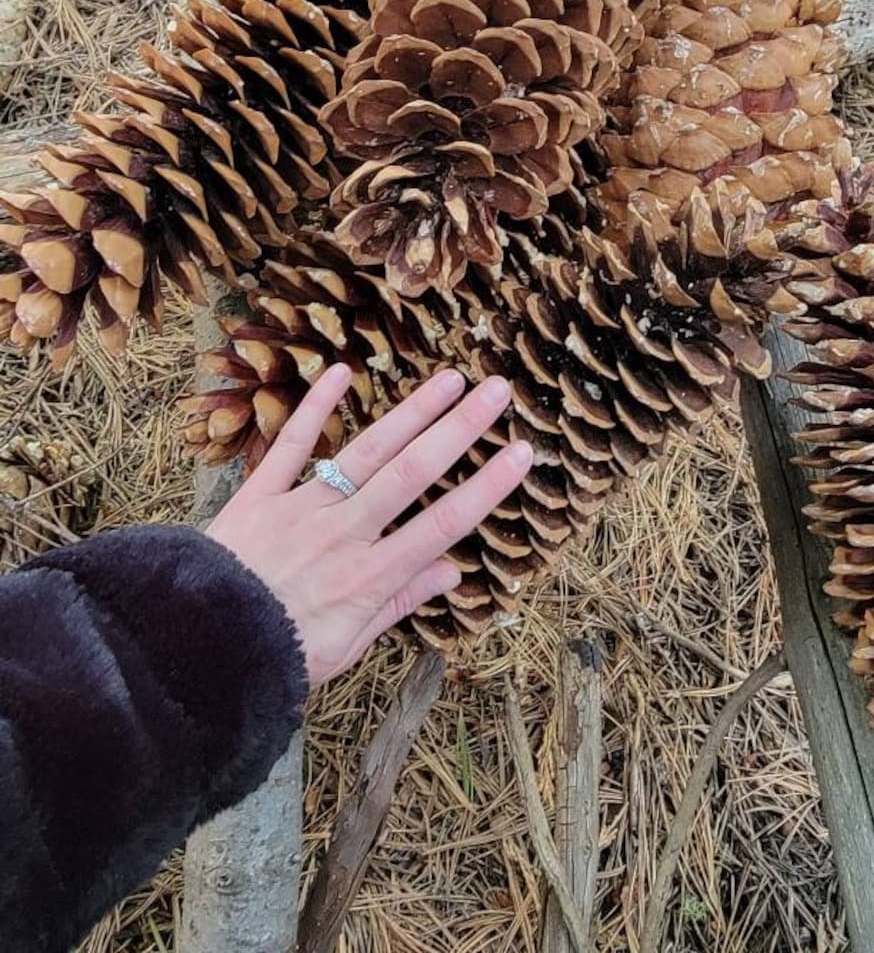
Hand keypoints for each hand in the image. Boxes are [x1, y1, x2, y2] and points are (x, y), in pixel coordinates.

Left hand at [207, 365, 530, 684]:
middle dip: (460, 430)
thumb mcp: (348, 647)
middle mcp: (344, 533)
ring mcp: (302, 508)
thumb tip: (452, 571)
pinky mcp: (260, 496)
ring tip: (448, 378)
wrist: (197, 648)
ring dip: (410, 411)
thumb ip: (399, 602)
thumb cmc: (277, 656)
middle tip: (497, 392)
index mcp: (370, 577)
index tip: (521, 453)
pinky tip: (341, 372)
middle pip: (412, 473)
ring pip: (365, 451)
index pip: (443, 524)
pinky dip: (315, 408)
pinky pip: (291, 445)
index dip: (487, 487)